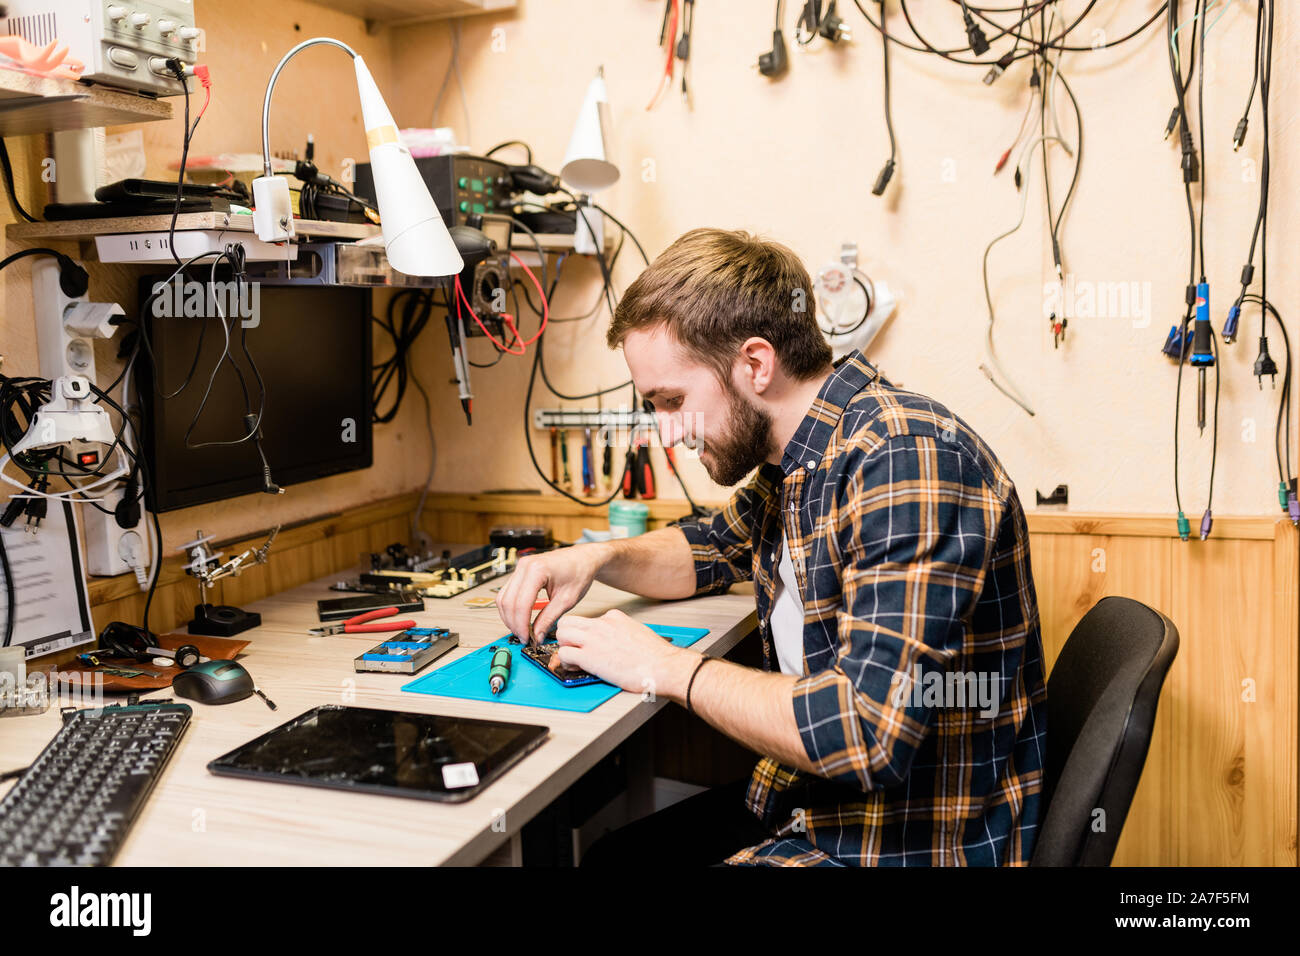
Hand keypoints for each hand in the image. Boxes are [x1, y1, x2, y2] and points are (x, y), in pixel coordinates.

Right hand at [497, 544, 606, 642]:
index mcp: (537, 570)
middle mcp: (525, 566)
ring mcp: (520, 567)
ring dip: (509, 617)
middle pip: (508, 602)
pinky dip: (511, 608)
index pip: (521, 604)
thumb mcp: (567, 600)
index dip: (521, 625)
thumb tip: (536, 636)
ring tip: (522, 630)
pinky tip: (520, 619)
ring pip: (503, 598)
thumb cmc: (579, 572)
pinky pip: (507, 593)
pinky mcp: (520, 572)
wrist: (583, 558)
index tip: (527, 638)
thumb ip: (549, 619)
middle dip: (514, 623)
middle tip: (524, 638)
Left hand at [553, 609, 695, 698]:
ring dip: (564, 648)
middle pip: (568, 622)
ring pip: (561, 635)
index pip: (587, 620)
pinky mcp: (589, 656)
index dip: (584, 634)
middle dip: (567, 637)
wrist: (662, 666)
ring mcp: (593, 639)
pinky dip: (566, 663)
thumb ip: (620, 633)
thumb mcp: (636, 633)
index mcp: (613, 617)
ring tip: (573, 661)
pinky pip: (564, 654)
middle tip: (574, 650)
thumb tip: (611, 642)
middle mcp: (601, 624)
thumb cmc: (655, 656)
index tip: (588, 644)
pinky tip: (576, 669)